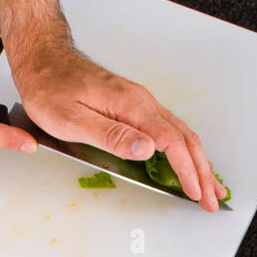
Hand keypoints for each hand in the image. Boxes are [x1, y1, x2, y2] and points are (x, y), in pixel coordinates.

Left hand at [9, 30, 226, 211]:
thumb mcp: (73, 119)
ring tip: (210, 185)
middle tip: (213, 198)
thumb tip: (147, 149)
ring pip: (181, 134)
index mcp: (131, 106)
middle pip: (185, 138)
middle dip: (203, 171)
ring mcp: (140, 103)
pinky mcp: (134, 106)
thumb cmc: (50, 88)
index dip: (187, 170)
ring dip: (199, 161)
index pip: (171, 142)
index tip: (196, 192)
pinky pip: (169, 129)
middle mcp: (141, 102)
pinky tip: (188, 161)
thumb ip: (112, 136)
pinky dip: (185, 150)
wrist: (43, 58)